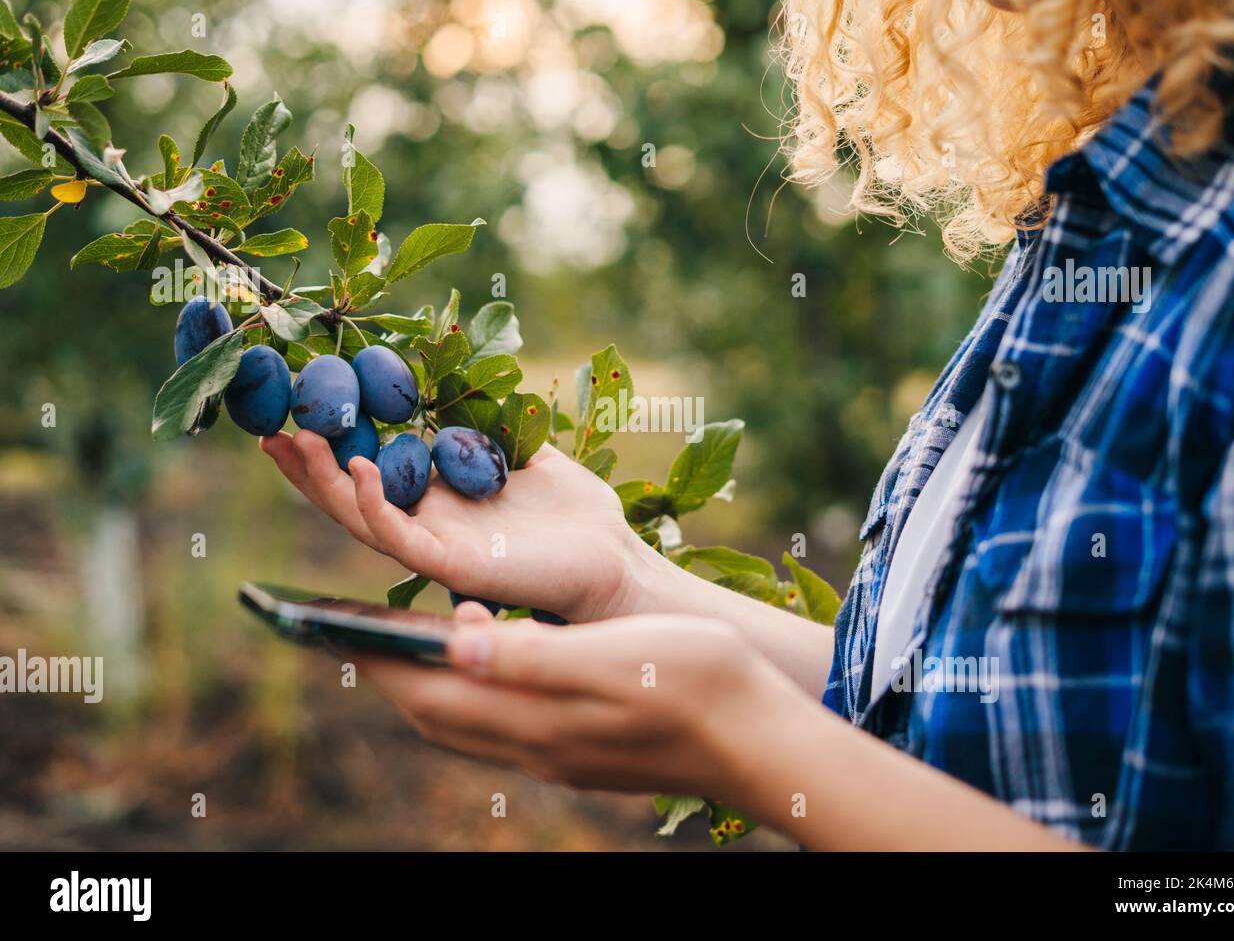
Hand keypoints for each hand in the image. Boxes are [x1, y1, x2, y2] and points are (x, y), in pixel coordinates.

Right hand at [261, 430, 663, 621]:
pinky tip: (360, 468)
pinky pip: (400, 538)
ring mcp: (435, 549)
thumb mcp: (525, 450)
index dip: (330, 445)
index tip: (295, 405)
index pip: (367, 471)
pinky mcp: (453, 567)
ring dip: (324, 482)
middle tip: (266, 426)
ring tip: (296, 439)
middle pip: (346, 497)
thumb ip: (489, 422)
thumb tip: (462, 377)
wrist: (614, 558)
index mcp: (438, 500)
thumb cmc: (575, 513)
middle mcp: (427, 526)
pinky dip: (373, 506)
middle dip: (304, 465)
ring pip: (359, 519)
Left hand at [353, 602, 799, 795]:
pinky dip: (472, 691)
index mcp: (534, 719)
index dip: (375, 659)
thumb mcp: (612, 658)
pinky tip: (489, 660)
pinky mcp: (581, 749)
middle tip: (355, 624)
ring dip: (429, 683)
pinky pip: (500, 722)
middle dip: (388, 672)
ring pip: (466, 722)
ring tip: (414, 634)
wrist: (761, 738)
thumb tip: (450, 649)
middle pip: (435, 714)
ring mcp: (557, 752)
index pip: (427, 695)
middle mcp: (534, 744)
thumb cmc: (696, 682)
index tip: (330, 623)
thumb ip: (529, 659)